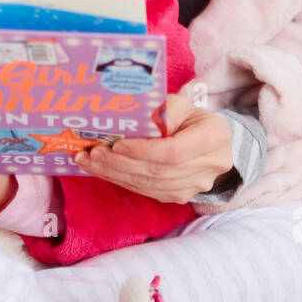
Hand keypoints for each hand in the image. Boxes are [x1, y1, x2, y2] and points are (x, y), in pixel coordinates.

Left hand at [73, 92, 234, 204]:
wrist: (209, 139)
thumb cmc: (189, 117)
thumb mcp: (178, 105)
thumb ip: (158, 111)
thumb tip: (124, 118)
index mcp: (212, 137)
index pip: (174, 152)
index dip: (143, 151)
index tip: (117, 144)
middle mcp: (209, 165)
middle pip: (158, 171)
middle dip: (121, 163)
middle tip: (93, 154)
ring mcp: (196, 185)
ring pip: (150, 185)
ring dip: (116, 174)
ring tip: (90, 162)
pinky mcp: (181, 196)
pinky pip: (149, 192)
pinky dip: (123, 181)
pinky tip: (104, 171)